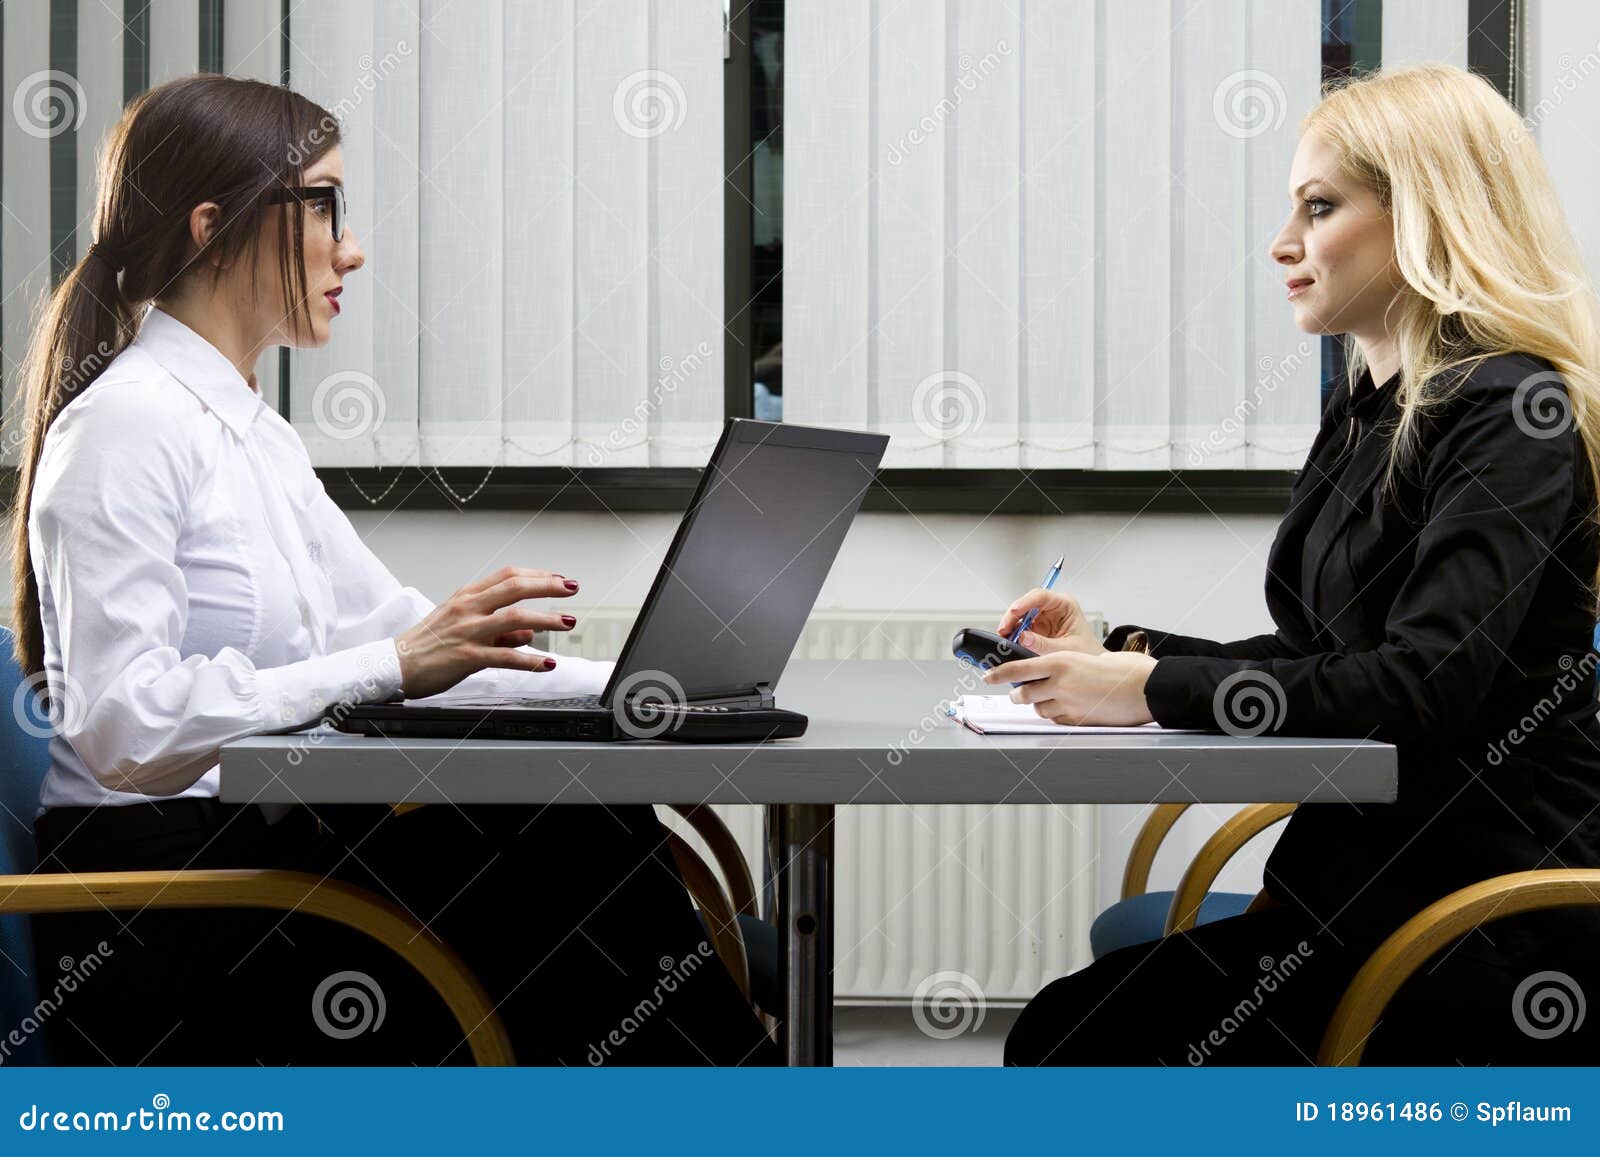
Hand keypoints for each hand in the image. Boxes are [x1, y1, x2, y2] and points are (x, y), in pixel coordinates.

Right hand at [395, 566, 578, 698]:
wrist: (395, 665)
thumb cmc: (428, 645)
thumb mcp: (464, 628)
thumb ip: (499, 630)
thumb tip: (529, 631)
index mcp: (467, 597)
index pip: (508, 576)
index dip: (537, 574)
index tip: (560, 579)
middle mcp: (468, 609)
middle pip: (515, 587)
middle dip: (548, 586)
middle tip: (572, 588)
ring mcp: (468, 632)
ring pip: (515, 618)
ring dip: (546, 619)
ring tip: (567, 622)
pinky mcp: (466, 657)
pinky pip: (505, 657)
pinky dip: (530, 660)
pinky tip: (547, 663)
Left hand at [981, 649, 1157, 725]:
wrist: (1145, 687)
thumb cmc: (1122, 669)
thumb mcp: (1086, 657)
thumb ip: (1063, 666)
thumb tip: (1046, 674)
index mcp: (1060, 661)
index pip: (1018, 668)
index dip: (998, 674)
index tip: (987, 676)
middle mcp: (1060, 683)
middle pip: (1023, 693)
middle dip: (1019, 694)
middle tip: (1019, 692)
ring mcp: (1068, 704)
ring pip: (1038, 709)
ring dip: (1039, 705)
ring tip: (1051, 698)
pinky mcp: (1078, 720)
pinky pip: (1056, 720)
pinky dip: (1056, 715)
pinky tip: (1068, 708)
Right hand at [996, 588, 1105, 654]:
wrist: (1091, 668)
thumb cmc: (1087, 653)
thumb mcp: (1067, 649)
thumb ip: (1044, 644)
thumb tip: (1022, 638)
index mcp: (1065, 605)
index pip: (1041, 596)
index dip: (1025, 602)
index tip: (1014, 611)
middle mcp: (1052, 609)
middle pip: (1026, 605)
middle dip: (1013, 616)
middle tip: (1004, 630)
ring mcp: (1042, 619)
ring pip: (1020, 616)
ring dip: (1011, 626)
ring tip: (1005, 639)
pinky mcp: (1035, 630)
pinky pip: (1020, 629)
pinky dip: (1013, 635)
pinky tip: (1010, 643)